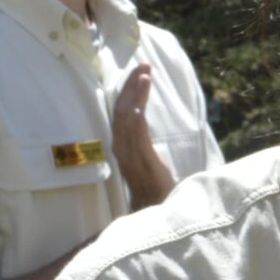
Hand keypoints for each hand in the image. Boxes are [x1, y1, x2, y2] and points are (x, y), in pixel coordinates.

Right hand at [110, 64, 177, 211]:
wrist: (157, 215)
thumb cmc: (154, 189)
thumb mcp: (147, 161)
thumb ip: (143, 143)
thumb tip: (143, 120)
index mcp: (124, 146)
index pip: (122, 112)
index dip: (129, 90)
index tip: (140, 71)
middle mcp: (123, 151)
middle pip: (122, 112)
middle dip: (132, 86)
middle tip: (143, 65)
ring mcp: (132, 159)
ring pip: (128, 122)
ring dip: (135, 97)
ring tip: (143, 76)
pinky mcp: (144, 168)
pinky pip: (137, 143)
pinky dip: (135, 125)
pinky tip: (137, 109)